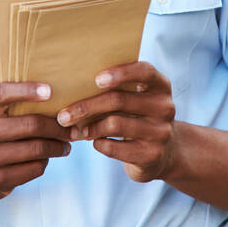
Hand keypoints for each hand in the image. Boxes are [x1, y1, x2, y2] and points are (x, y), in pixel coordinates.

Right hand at [0, 82, 71, 201]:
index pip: (1, 93)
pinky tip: (46, 158)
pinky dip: (45, 162)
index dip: (26, 90)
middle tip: (71, 129)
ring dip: (57, 147)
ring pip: (36, 149)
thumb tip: (51, 95)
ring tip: (65, 145)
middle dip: (57, 127)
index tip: (50, 91)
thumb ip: (5, 103)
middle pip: (29, 125)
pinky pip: (34, 168)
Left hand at [55, 61, 177, 182]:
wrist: (165, 153)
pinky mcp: (151, 155)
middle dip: (86, 107)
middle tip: (62, 115)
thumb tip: (72, 88)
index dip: (120, 73)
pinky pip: (114, 147)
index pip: (144, 71)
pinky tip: (95, 142)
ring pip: (114, 124)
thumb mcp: (137, 99)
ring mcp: (160, 132)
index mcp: (160, 86)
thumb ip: (117, 88)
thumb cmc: (137, 118)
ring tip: (76, 130)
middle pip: (119, 100)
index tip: (96, 79)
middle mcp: (164, 107)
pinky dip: (98, 143)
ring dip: (89, 128)